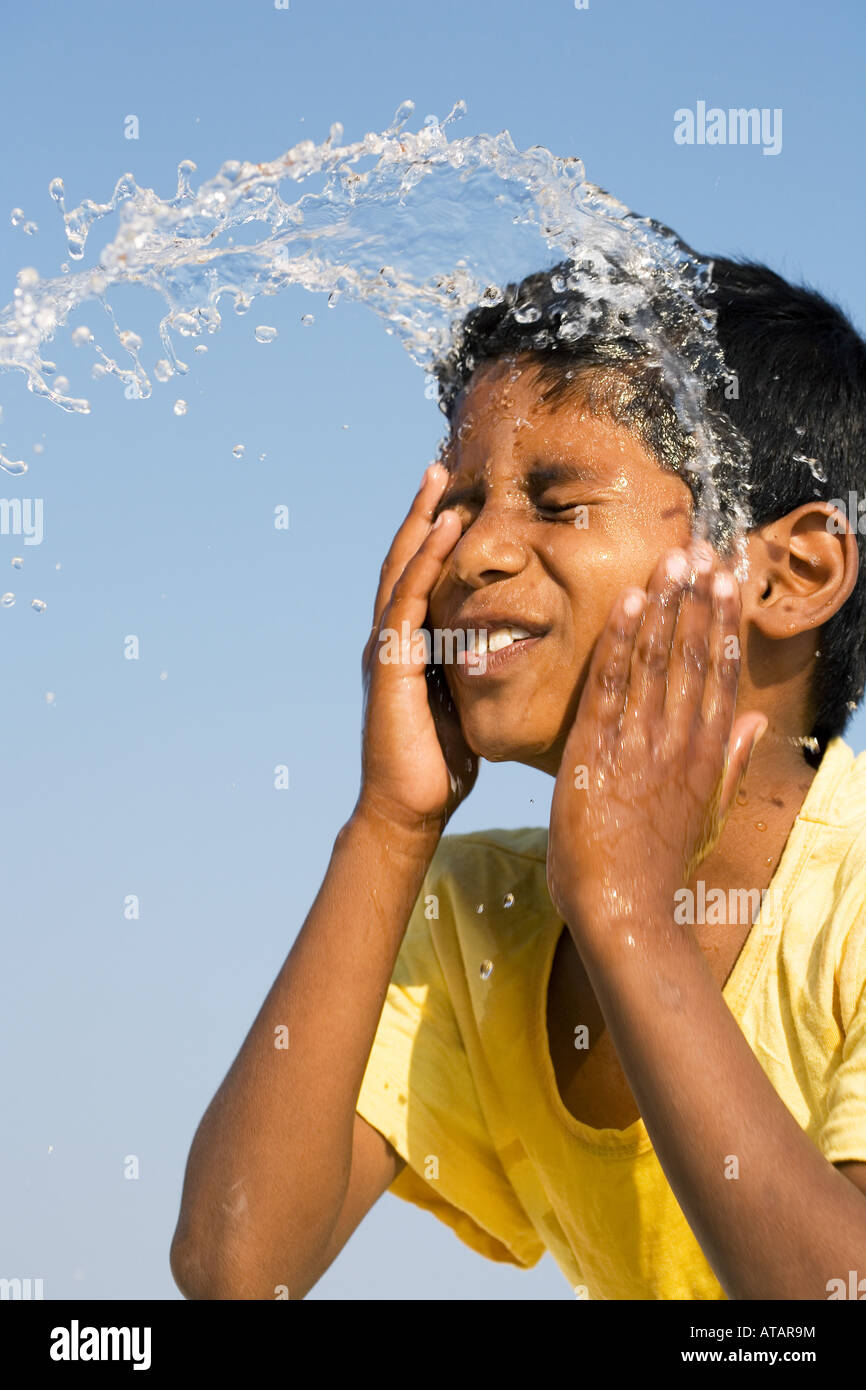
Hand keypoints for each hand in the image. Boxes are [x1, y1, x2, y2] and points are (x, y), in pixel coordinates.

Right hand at [357, 464, 478, 835]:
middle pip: (402, 562)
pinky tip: (443, 530)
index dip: (430, 540)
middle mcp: (389, 640)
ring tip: (438, 481)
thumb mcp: (462, 707)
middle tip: (437, 470)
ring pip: (401, 570)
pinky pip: (409, 599)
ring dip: (419, 523)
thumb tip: (500, 654)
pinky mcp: (391, 661)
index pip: (417, 581)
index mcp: (407, 649)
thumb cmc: (438, 768)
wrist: (407, 810)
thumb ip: (470, 674)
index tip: (452, 502)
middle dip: (419, 514)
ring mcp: (385, 648)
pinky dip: (424, 561)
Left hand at [546, 540, 767, 933]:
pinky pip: (611, 688)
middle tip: (704, 550)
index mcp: (704, 755)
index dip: (724, 623)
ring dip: (667, 608)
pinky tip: (628, 604)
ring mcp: (641, 746)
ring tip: (675, 560)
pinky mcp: (598, 754)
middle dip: (699, 601)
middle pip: (696, 658)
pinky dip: (621, 644)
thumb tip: (759, 719)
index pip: (720, 674)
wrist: (624, 911)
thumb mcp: (705, 812)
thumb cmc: (656, 866)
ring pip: (659, 664)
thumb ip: (731, 760)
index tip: (728, 580)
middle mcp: (679, 742)